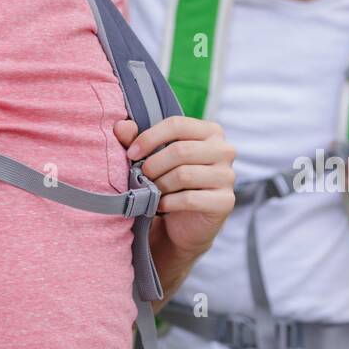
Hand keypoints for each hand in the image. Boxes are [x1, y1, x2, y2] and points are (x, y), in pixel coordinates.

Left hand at [116, 115, 234, 255]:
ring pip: (184, 175)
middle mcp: (224, 150)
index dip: (150, 137)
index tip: (131, 153)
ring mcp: (227, 176)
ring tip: (151, 191)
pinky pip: (189, 199)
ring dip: (160, 185)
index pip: (177, 125)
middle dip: (153, 165)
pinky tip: (160, 205)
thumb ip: (137, 140)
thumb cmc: (171, 182)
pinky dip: (168, 202)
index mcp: (210, 131)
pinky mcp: (225, 201)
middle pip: (180, 150)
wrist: (186, 223)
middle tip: (140, 176)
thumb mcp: (154, 158)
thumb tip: (121, 126)